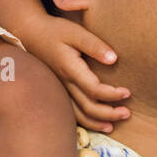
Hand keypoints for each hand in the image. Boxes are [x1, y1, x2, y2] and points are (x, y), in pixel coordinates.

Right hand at [17, 13, 130, 131]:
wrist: (30, 33)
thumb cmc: (55, 31)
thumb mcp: (76, 33)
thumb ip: (95, 46)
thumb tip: (114, 59)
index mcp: (71, 70)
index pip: (94, 90)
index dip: (112, 95)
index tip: (127, 92)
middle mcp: (66, 83)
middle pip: (88, 107)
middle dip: (109, 114)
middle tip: (126, 113)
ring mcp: (61, 88)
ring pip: (78, 114)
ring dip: (96, 122)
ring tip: (113, 126)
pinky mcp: (59, 89)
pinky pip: (71, 111)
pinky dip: (84, 121)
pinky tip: (95, 123)